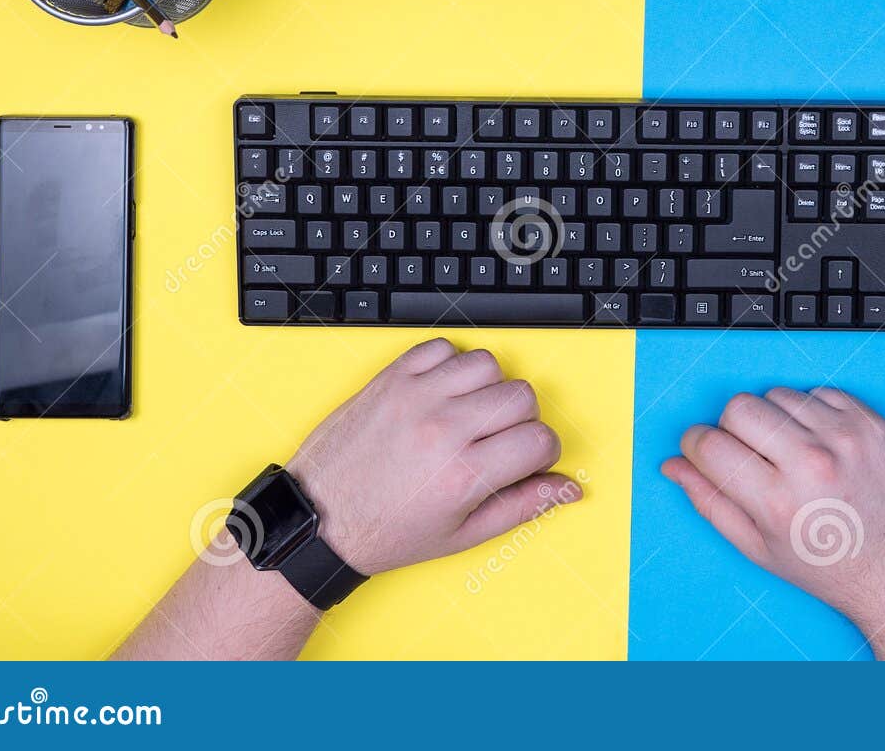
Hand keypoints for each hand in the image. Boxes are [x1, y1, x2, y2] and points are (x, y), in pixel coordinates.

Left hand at [284, 339, 582, 576]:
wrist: (317, 521)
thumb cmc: (386, 532)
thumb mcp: (461, 535)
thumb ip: (521, 507)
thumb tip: (567, 489)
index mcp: (463, 475)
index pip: (539, 439)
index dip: (543, 452)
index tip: (526, 460)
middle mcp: (442, 430)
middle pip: (521, 395)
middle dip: (522, 419)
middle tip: (497, 441)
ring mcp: (415, 398)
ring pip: (487, 364)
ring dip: (488, 388)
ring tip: (468, 416)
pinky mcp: (391, 379)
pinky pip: (444, 348)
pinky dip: (451, 366)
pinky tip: (441, 395)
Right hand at [661, 387, 884, 659]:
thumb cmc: (832, 568)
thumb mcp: (761, 550)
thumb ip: (711, 503)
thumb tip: (673, 465)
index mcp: (778, 502)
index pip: (709, 443)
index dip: (697, 446)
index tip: (705, 453)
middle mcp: (813, 463)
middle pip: (739, 406)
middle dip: (734, 428)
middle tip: (753, 458)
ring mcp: (847, 438)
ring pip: (778, 394)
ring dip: (775, 419)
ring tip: (792, 456)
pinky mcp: (873, 424)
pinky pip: (819, 392)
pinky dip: (812, 413)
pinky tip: (821, 446)